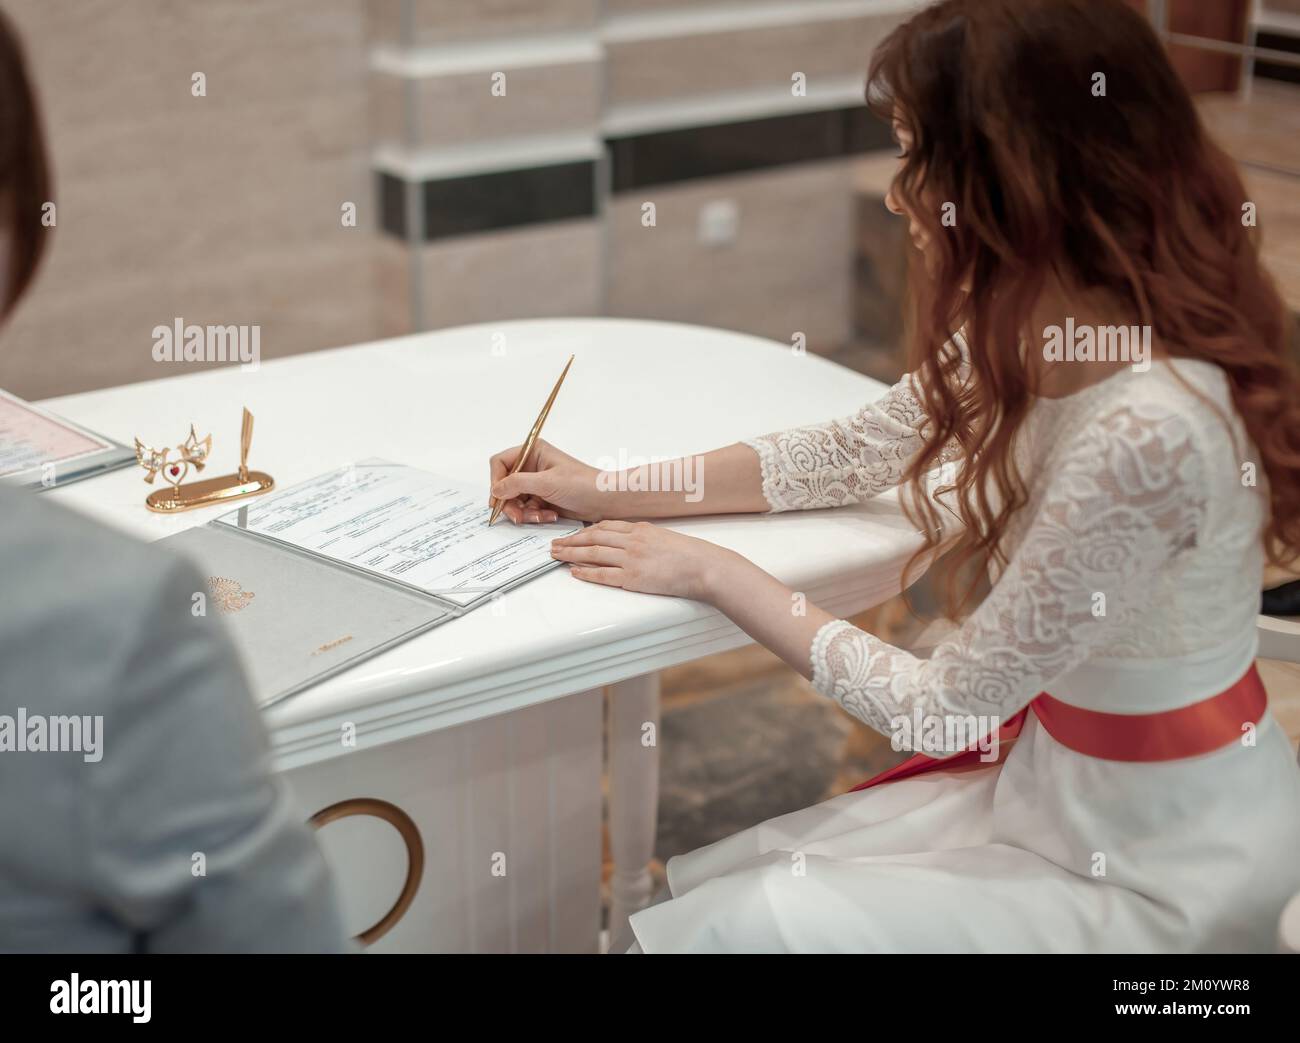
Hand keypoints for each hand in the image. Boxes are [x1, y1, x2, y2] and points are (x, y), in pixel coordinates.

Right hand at [488, 439, 603, 523]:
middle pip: (504, 485)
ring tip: (539, 516)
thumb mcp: (547, 482)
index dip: (496, 480)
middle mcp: (532, 466)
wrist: (605, 501)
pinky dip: (534, 516)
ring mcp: (536, 483)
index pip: (500, 462)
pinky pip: (526, 509)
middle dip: (510, 502)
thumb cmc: (582, 484)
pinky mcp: (542, 499)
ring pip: (514, 500)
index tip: (498, 498)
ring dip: (523, 512)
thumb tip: (496, 489)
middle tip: (517, 516)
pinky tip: (549, 516)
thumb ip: (517, 483)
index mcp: (532, 452)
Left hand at [550, 520, 738, 601]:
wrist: (703, 566)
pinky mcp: (633, 577)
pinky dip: (586, 572)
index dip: (585, 529)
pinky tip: (574, 572)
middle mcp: (632, 541)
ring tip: (557, 555)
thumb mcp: (664, 537)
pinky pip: (603, 574)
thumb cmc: (690, 555)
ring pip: (593, 553)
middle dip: (571, 540)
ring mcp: (631, 559)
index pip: (605, 526)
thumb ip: (645, 538)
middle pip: (593, 537)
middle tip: (555, 543)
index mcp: (640, 529)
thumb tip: (632, 542)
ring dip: (571, 554)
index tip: (574, 533)